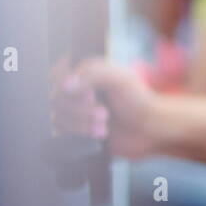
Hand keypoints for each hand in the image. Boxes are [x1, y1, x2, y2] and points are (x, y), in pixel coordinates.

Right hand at [49, 55, 164, 158]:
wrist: (148, 130)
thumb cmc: (137, 100)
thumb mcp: (119, 79)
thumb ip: (92, 74)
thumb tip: (65, 85)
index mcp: (84, 70)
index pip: (57, 73)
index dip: (68, 86)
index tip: (91, 95)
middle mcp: (76, 88)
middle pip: (57, 98)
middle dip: (80, 110)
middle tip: (104, 114)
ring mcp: (74, 109)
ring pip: (58, 116)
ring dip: (81, 124)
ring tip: (105, 126)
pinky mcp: (75, 129)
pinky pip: (62, 133)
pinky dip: (80, 134)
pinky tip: (99, 134)